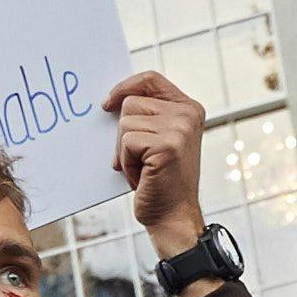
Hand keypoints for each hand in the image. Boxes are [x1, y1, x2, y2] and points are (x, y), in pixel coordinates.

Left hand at [109, 68, 209, 259]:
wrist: (173, 217)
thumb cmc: (161, 182)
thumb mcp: (159, 141)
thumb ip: (148, 117)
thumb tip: (111, 102)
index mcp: (189, 109)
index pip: (151, 79)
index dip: (125, 86)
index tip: (107, 104)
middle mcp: (188, 114)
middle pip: (131, 102)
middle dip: (123, 133)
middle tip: (137, 159)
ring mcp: (179, 129)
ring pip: (125, 123)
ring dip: (124, 151)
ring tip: (142, 169)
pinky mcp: (167, 145)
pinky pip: (126, 142)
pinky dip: (126, 163)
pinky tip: (142, 176)